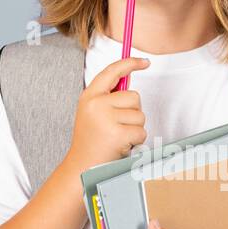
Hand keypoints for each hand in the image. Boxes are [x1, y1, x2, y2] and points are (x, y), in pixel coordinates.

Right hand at [65, 56, 150, 170]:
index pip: (112, 71)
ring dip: (134, 128)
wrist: (83, 166)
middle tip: (117, 126)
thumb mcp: (92, 112)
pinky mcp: (117, 134)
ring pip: (140, 115)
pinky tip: (122, 144)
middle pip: (134, 96)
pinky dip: (136, 140)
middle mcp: (96, 104)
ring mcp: (106, 118)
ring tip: (118, 136)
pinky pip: (141, 131)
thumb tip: (129, 77)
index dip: (130, 63)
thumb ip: (108, 96)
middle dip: (133, 112)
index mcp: (90, 96)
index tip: (144, 62)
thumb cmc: (91, 139)